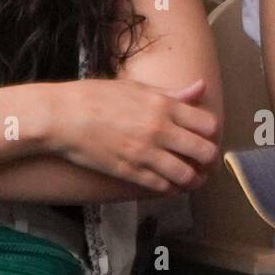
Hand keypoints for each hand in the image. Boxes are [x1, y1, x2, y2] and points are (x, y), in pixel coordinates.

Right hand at [47, 79, 219, 192]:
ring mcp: (145, 154)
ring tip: (190, 177)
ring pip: (188, 176)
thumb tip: (201, 87)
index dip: (212, 133)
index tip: (205, 136)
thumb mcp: (135, 88)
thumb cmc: (95, 97)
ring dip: (193, 178)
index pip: (208, 124)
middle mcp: (159, 130)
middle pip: (205, 152)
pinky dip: (171, 187)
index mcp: (162, 105)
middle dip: (209, 159)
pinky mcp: (130, 172)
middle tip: (203, 160)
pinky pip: (163, 187)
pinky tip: (168, 182)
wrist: (62, 117)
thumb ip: (172, 94)